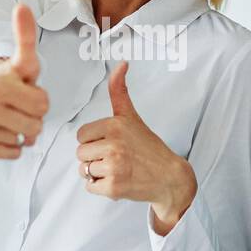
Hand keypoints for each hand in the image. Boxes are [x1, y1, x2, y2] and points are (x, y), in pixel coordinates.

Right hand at [0, 3, 49, 158]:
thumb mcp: (23, 60)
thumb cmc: (10, 79)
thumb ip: (25, 36)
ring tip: (12, 118)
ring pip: (24, 141)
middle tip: (20, 107)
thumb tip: (22, 6)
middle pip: (36, 126)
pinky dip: (12, 146)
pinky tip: (3, 131)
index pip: (43, 104)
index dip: (41, 99)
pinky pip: (11, 154)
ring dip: (23, 133)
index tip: (27, 91)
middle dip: (33, 117)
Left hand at [76, 61, 195, 233]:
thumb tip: (121, 64)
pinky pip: (90, 186)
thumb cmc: (149, 147)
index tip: (111, 142)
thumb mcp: (132, 116)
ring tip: (117, 169)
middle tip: (116, 157)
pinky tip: (118, 180)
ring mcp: (114, 167)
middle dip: (94, 157)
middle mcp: (113, 145)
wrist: (169, 177)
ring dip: (97, 173)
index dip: (94, 141)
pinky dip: (101, 187)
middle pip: (80, 153)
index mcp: (114, 125)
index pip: (81, 135)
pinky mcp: (113, 187)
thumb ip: (119, 91)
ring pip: (84, 170)